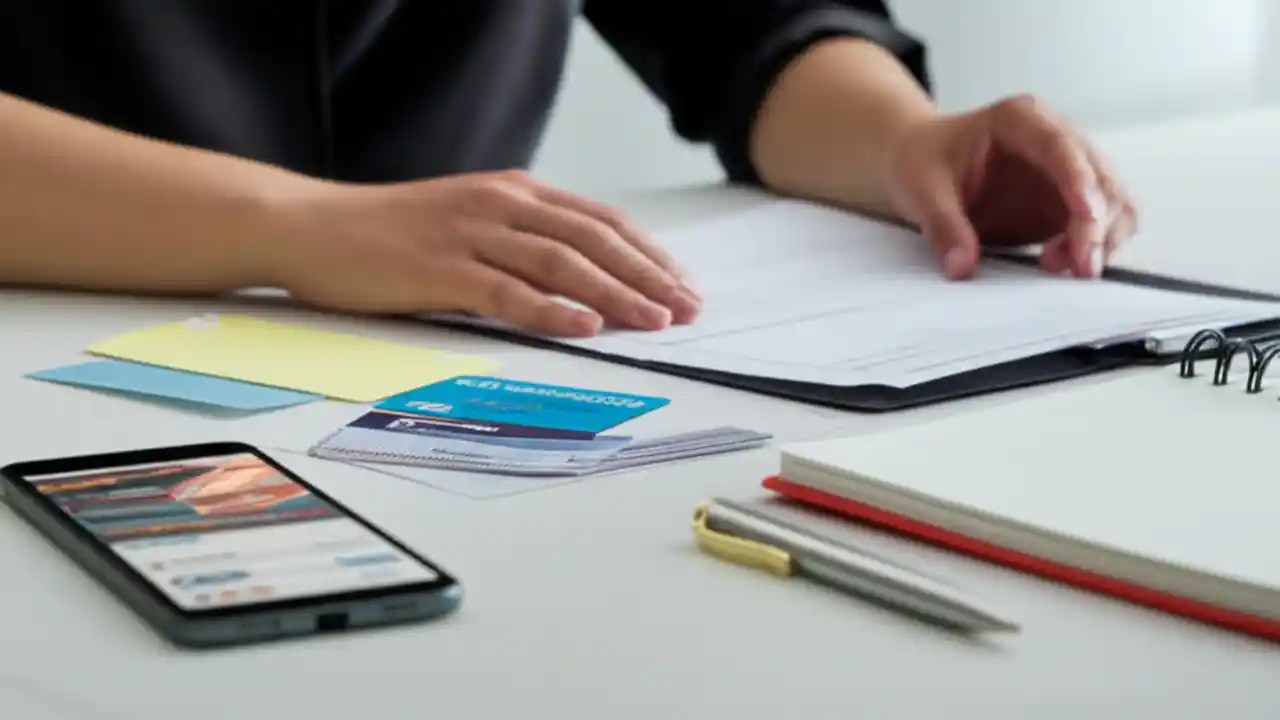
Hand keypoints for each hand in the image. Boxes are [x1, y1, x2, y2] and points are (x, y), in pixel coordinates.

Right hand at [267, 170, 700, 336]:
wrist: (310, 226)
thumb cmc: (389, 234)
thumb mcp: (469, 222)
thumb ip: (521, 241)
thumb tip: (582, 279)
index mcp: (513, 192)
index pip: (599, 221)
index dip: (647, 253)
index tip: (682, 283)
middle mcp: (500, 205)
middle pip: (592, 239)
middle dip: (647, 275)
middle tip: (687, 308)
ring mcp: (470, 234)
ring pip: (560, 263)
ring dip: (615, 293)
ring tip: (655, 320)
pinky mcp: (440, 268)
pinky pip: (507, 291)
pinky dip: (551, 310)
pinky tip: (586, 326)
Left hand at [884, 94, 1137, 279]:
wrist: (921, 161)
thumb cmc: (923, 159)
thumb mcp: (920, 188)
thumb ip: (942, 225)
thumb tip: (961, 265)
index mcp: (1020, 119)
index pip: (1061, 146)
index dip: (1079, 180)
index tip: (1086, 216)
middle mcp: (1056, 139)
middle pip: (1100, 177)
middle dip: (1097, 223)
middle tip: (1080, 266)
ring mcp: (1067, 172)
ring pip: (1112, 202)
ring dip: (1100, 238)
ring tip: (1063, 267)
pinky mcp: (1066, 203)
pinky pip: (1100, 225)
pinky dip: (1092, 247)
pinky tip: (1062, 264)